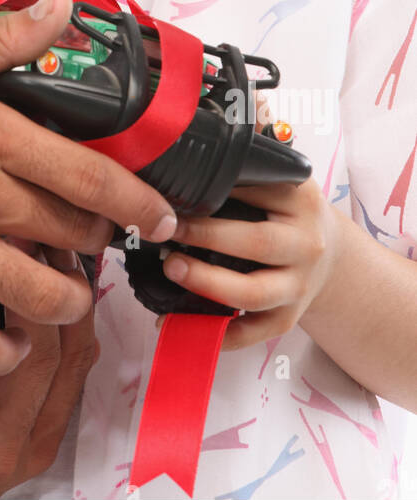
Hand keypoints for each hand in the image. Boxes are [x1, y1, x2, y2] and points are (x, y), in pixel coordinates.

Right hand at [0, 0, 175, 374]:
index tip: (159, 218)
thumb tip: (58, 12)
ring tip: (66, 295)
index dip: (139, 204)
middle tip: (97, 245)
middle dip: (98, 246)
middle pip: (71, 235)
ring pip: (36, 293)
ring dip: (65, 301)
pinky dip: (3, 347)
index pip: (90, 176)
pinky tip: (9, 338)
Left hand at [162, 176, 339, 348]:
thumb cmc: (288, 213)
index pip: (258, 191)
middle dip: (207, 237)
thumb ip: (248, 171)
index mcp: (301, 200)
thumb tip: (190, 166)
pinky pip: (252, 332)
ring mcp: (299, 285)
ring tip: (172, 267)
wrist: (330, 254)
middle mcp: (306, 244)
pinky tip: (179, 322)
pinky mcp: (288, 317)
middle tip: (169, 230)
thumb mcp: (280, 181)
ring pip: (254, 293)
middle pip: (257, 243)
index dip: (217, 191)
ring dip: (208, 284)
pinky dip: (216, 333)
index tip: (178, 191)